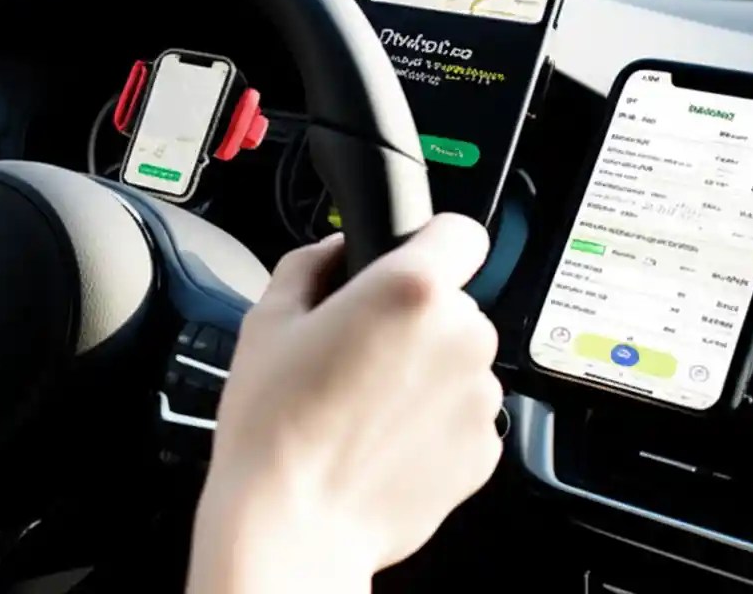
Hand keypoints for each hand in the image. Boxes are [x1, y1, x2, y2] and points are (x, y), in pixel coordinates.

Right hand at [191, 215, 500, 590]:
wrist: (294, 521)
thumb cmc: (274, 426)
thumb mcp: (268, 320)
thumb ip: (310, 264)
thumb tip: (334, 250)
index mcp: (411, 290)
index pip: (460, 232)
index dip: (431, 243)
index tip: (408, 263)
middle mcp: (459, 336)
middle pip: (453, 304)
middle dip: (413, 319)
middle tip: (357, 352)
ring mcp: (479, 396)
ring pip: (459, 360)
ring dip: (425, 372)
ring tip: (364, 405)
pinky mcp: (485, 448)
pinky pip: (462, 413)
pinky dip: (432, 420)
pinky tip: (381, 438)